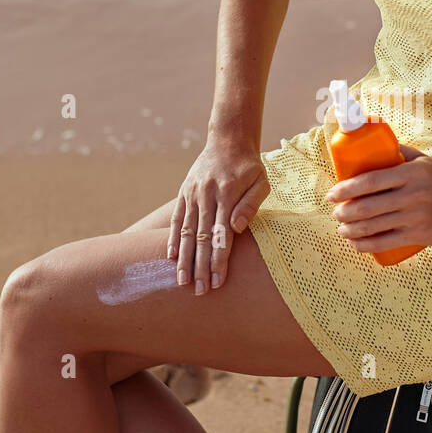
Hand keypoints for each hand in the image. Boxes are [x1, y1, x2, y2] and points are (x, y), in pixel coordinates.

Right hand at [168, 135, 269, 293]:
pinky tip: (170, 257)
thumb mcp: (261, 182)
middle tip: (200, 292)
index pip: (222, 235)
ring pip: (186, 232)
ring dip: (184, 259)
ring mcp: (192, 194)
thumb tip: (236, 228)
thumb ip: (250, 205)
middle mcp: (206, 196)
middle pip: (202, 238)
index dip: (219, 260)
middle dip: (201, 267)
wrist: (228, 140)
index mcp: (227, 195)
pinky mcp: (184, 192)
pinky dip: (172, 239)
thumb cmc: (250, 167)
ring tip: (182, 282)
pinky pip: (177, 219)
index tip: (218, 281)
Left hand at [324, 144, 431, 253]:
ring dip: (350, 230)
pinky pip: (385, 243)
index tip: (332, 194)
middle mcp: (412, 195)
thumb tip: (368, 145)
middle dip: (344, 212)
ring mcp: (415, 217)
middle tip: (336, 213)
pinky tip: (354, 243)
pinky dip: (364, 245)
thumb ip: (397, 152)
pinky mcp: (418, 235)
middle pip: (368, 207)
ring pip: (373, 227)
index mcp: (410, 173)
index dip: (346, 189)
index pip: (370, 181)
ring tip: (341, 229)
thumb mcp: (421, 160)